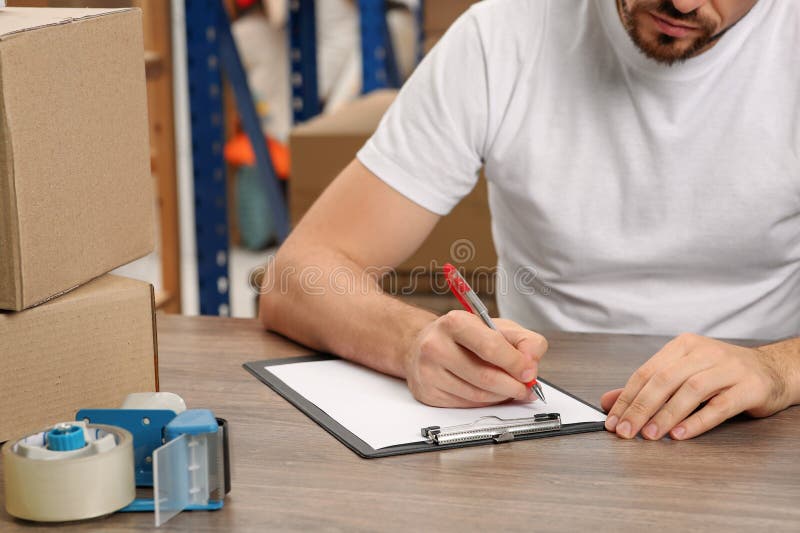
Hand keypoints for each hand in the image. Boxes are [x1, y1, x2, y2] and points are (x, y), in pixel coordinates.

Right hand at [404, 311, 547, 406]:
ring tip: (509, 389)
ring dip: (501, 396)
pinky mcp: (428, 393)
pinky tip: (489, 393)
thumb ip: (524, 340)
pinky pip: (466, 405)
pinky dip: (485, 403)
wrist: (423, 345)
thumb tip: (532, 363)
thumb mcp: (497, 327)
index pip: (490, 347)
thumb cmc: (463, 336)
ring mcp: (429, 372)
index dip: (516, 363)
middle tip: (526, 388)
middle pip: (485, 377)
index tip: (529, 372)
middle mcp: (436, 346)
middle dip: (513, 386)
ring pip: (477, 396)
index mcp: (455, 323)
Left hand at [601, 333, 790, 439]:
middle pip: (664, 379)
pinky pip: (720, 405)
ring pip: (691, 390)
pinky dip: (698, 421)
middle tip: (626, 431)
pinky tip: (681, 434)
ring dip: (666, 414)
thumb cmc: (722, 374)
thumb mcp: (682, 374)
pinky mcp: (750, 386)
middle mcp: (704, 352)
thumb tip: (608, 402)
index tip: (612, 420)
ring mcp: (729, 367)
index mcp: (683, 346)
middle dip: (641, 407)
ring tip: (650, 434)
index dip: (626, 397)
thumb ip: (646, 389)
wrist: (773, 370)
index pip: (646, 372)